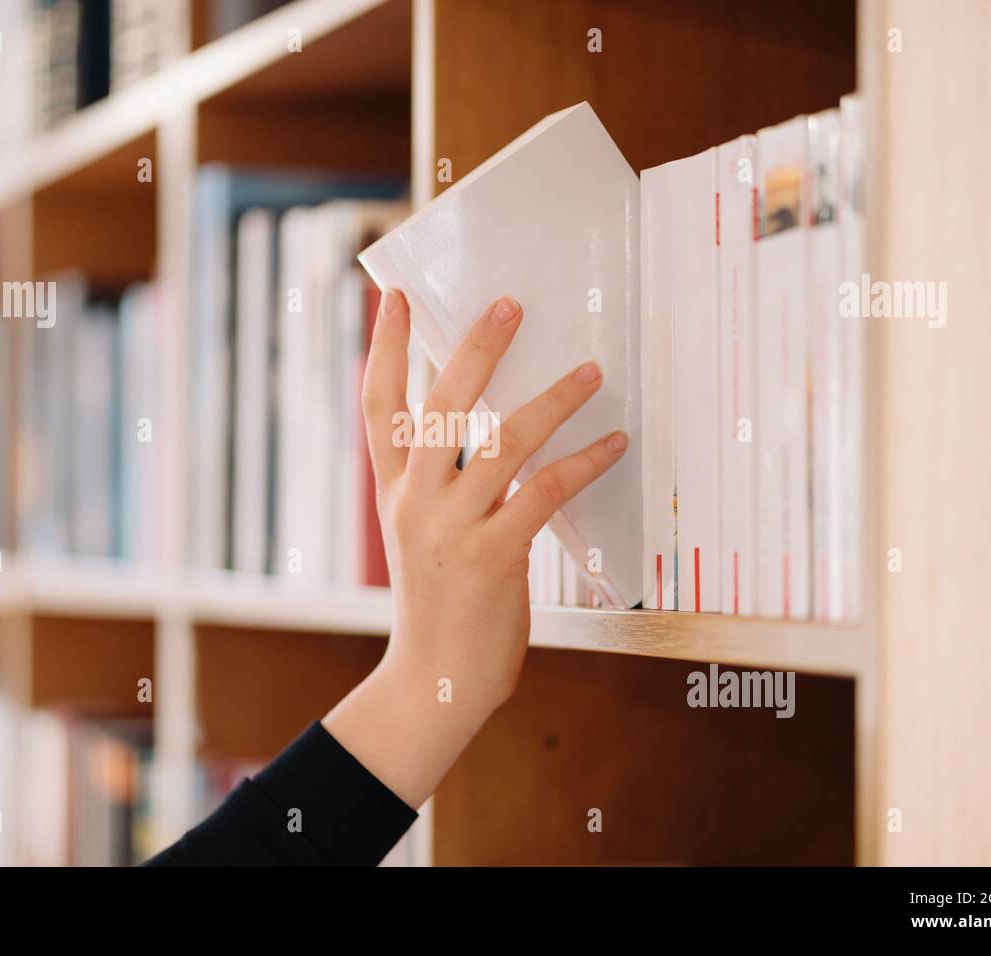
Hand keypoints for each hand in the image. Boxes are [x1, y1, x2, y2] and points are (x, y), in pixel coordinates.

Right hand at [323, 289, 627, 808]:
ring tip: (590, 370)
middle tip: (510, 305)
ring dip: (552, 399)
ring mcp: (451, 529)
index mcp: (393, 492)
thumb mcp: (421, 536)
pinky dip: (584, 461)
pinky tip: (612, 442)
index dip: (386, 347)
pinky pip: (544, 491)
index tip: (395, 296)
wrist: (433, 682)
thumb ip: (442, 484)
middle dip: (476, 349)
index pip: (378, 405)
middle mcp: (415, 502)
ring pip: (502, 441)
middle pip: (441, 407)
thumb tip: (490, 428)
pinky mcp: (493, 557)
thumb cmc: (438, 605)